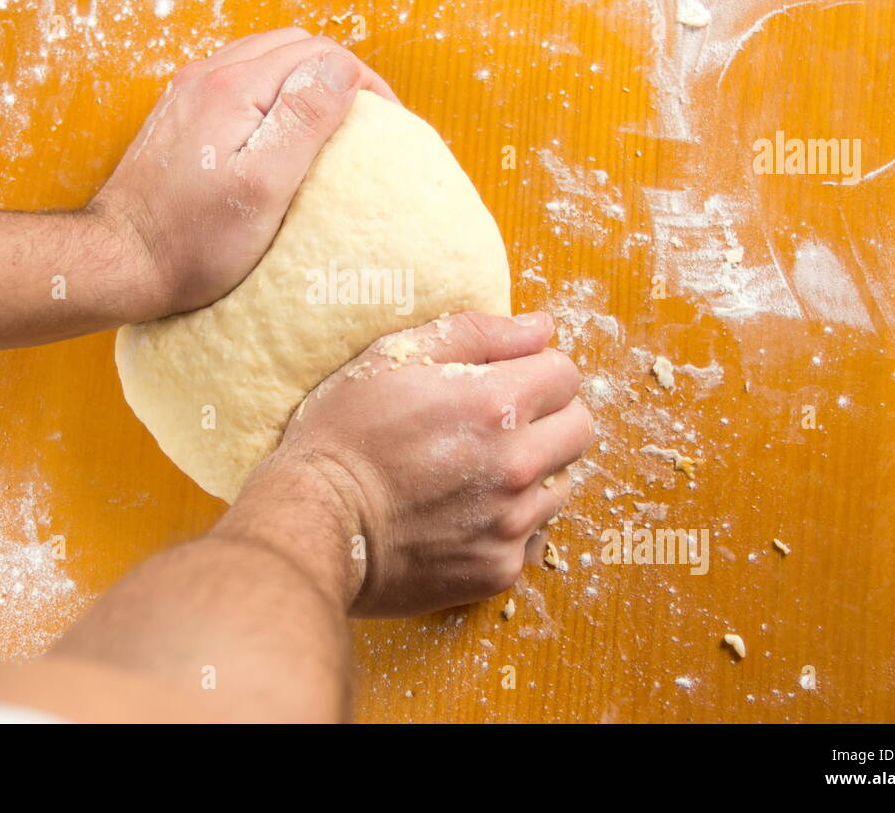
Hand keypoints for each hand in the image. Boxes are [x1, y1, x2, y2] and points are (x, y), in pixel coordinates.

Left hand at [87, 28, 398, 320]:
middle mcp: (206, 76)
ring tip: (332, 127)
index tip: (386, 124)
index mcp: (232, 86)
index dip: (362, 81)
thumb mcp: (262, 187)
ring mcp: (189, 93)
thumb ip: (303, 120)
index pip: (318, 53)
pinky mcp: (180, 115)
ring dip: (306, 83)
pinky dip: (275, 96)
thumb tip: (342, 70)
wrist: (119, 262)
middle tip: (366, 124)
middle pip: (293, 47)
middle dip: (338, 75)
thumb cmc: (192, 241)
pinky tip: (284, 136)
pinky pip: (240, 84)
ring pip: (265, 61)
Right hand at [242, 311, 594, 616]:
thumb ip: (477, 333)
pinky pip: (533, 537)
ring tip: (475, 475)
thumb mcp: (394, 357)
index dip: (536, 371)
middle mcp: (517, 465)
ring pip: (561, 485)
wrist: (314, 522)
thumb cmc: (345, 433)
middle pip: (580, 428)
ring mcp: (512, 522)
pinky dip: (509, 525)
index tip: (503, 383)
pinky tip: (465, 516)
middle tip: (497, 427)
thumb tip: (542, 326)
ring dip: (533, 475)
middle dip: (549, 419)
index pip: (566, 374)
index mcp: (497, 404)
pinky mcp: (499, 569)